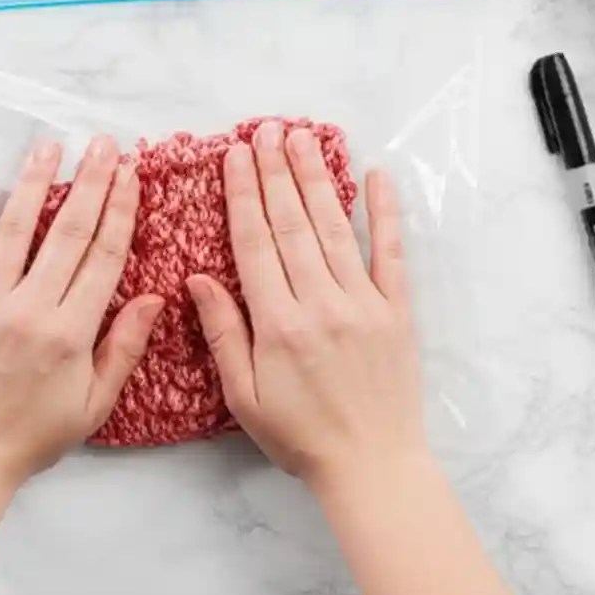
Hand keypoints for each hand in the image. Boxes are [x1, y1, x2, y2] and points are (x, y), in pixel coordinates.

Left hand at [0, 136, 163, 485]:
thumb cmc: (31, 438)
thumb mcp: (93, 405)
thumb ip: (123, 349)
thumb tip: (155, 299)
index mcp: (70, 334)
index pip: (102, 258)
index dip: (119, 211)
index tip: (129, 174)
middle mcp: (30, 310)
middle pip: (66, 234)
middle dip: (89, 183)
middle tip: (101, 143)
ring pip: (15, 231)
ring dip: (35, 184)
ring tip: (50, 146)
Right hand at [186, 122, 421, 488]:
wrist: (371, 464)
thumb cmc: (300, 436)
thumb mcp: (243, 395)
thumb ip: (223, 333)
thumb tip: (198, 278)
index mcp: (278, 322)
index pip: (255, 243)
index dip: (244, 195)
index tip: (236, 156)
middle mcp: (320, 302)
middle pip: (292, 224)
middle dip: (276, 172)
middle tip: (266, 130)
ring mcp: (362, 302)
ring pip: (333, 228)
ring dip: (315, 179)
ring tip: (301, 139)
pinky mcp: (396, 310)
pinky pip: (390, 253)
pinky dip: (384, 213)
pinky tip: (375, 178)